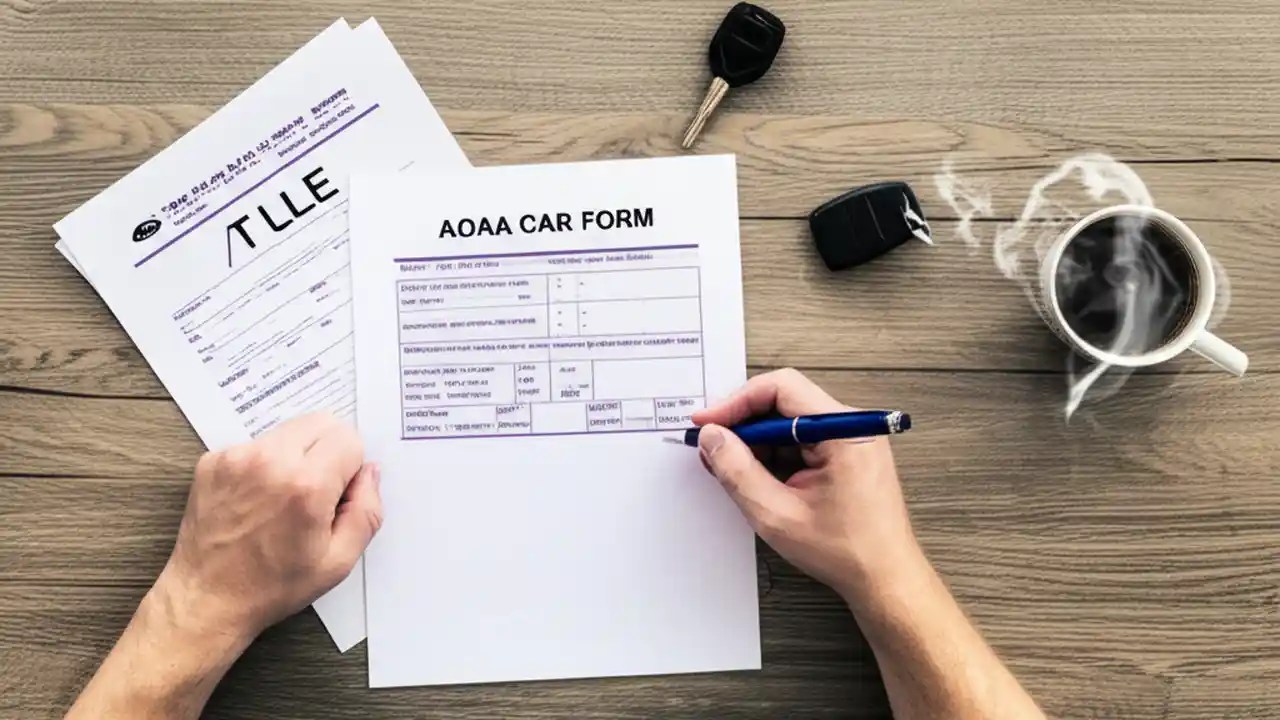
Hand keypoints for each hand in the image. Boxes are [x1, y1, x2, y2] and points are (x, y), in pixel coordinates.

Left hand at [154, 412, 382, 645]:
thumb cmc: (271, 586)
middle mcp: (270, 461)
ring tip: (283, 498)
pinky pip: (257, 444)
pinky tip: (257, 499)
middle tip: (316, 493)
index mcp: (306, 486)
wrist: (206, 599)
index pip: (349, 438)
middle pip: (321, 422)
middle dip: (329, 451)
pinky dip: (265, 462)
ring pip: (289, 430)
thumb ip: (367, 511)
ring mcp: (237, 457)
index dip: (352, 467)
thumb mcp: (338, 562)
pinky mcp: (213, 460)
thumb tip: (369, 473)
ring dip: (297, 454)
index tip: (338, 495)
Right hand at [693, 369, 924, 609]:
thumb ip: (738, 472)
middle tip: (712, 447)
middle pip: (784, 402)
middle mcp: (852, 426)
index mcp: (845, 431)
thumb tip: (712, 438)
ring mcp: (851, 439)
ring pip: (789, 422)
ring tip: (731, 469)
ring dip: (757, 442)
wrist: (886, 580)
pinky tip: (756, 478)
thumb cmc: (847, 552)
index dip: (736, 401)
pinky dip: (774, 455)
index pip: (781, 389)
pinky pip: (801, 441)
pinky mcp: (845, 455)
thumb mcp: (778, 514)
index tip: (707, 422)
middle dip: (743, 424)